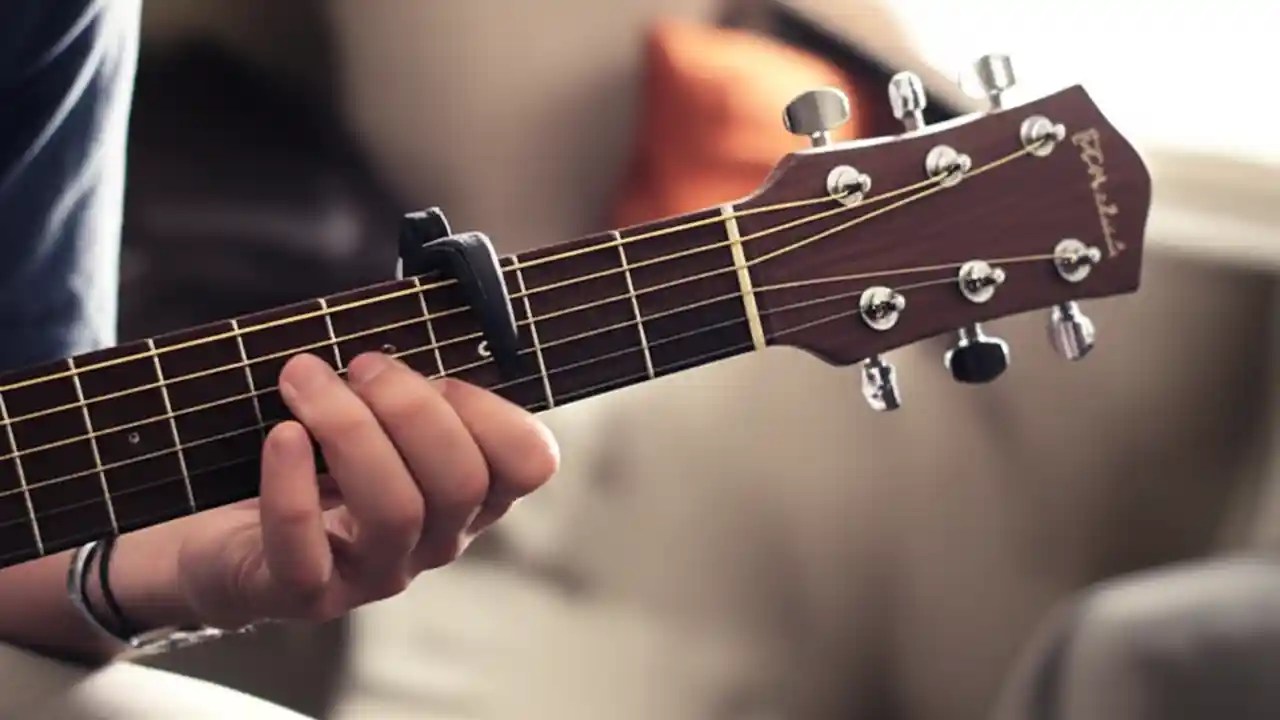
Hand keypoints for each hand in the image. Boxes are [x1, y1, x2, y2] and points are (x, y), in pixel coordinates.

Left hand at [114, 352, 557, 629]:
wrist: (229, 535)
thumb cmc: (313, 461)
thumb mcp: (374, 416)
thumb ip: (405, 386)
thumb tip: (398, 334)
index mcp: (469, 494)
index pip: (529, 465)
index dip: (493, 413)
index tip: (441, 373)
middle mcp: (436, 539)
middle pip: (461, 482)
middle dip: (411, 408)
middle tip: (360, 364)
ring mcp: (376, 573)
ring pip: (395, 510)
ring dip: (349, 428)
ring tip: (303, 379)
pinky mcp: (306, 594)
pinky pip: (306, 553)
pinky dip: (292, 486)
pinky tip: (282, 435)